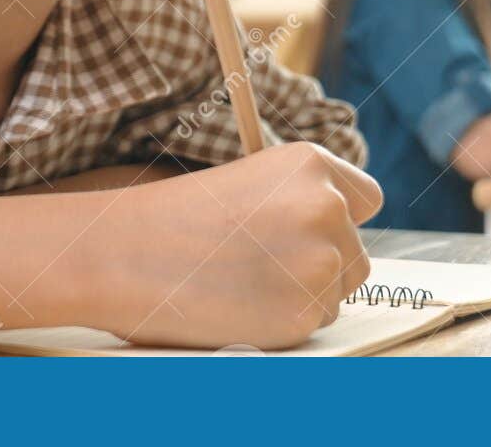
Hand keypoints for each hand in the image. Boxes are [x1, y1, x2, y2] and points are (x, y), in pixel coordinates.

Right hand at [102, 141, 381, 350]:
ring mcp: (320, 259)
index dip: (339, 223)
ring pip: (337, 293)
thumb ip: (298, 199)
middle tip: (258, 268)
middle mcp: (327, 206)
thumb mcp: (248, 183)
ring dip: (303, 297)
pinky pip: (314, 325)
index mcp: (311, 164)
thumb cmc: (174, 221)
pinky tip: (239, 307)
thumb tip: (337, 231)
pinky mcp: (305, 310)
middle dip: (320, 267)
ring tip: (242, 284)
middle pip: (356, 254)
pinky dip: (282, 325)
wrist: (123, 254)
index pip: (367, 200)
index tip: (308, 236)